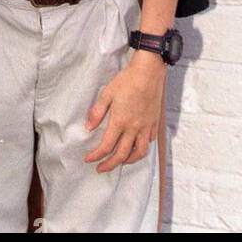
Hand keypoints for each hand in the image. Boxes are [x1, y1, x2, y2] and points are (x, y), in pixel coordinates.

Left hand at [84, 56, 165, 171]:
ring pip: (139, 153)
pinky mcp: (154, 123)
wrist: (149, 72)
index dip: (96, 156)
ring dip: (128, 161)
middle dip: (110, 165)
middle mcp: (134, 128)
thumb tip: (88, 127)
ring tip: (120, 161)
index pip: (106, 147)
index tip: (88, 159)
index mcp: (120, 121)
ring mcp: (145, 127)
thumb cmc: (127, 80)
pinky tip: (136, 145)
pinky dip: (141, 148)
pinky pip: (148, 142)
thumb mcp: (107, 93)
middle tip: (101, 169)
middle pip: (122, 155)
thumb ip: (97, 112)